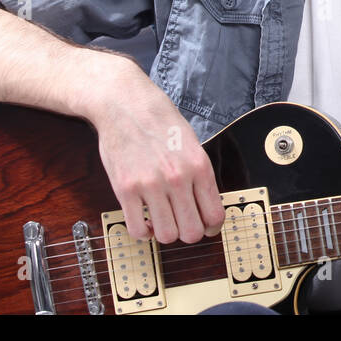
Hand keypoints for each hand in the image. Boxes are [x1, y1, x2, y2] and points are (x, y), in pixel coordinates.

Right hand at [88, 70, 224, 243]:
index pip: (214, 215)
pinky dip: (142, 232)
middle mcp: (177, 178)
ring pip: (166, 235)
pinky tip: (144, 220)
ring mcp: (150, 186)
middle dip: (189, 233)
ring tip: (162, 220)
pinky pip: (137, 229)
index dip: (212, 228)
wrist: (126, 105)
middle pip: (191, 232)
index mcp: (199, 166)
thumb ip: (199, 174)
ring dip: (165, 233)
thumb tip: (206, 206)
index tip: (206, 227)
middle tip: (182, 224)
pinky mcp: (125, 190)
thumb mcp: (192, 144)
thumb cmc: (160, 122)